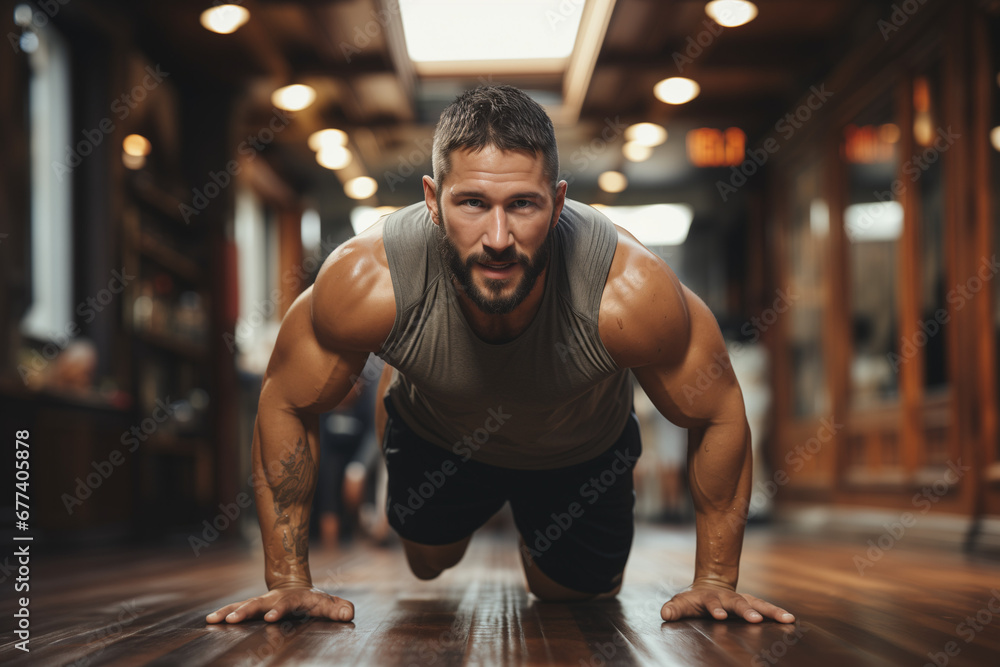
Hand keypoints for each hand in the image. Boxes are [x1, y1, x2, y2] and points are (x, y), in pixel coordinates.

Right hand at [206, 585, 353, 623]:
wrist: (295, 586)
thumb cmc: (314, 601)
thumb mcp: (328, 604)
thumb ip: (339, 608)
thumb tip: (348, 613)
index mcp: (293, 598)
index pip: (285, 604)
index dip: (279, 610)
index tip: (270, 618)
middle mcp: (273, 599)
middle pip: (257, 603)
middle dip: (245, 611)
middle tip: (232, 619)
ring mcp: (261, 602)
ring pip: (242, 605)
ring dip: (228, 611)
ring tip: (213, 619)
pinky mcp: (251, 607)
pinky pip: (235, 609)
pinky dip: (223, 613)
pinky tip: (209, 620)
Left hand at [660, 582, 793, 623]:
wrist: (709, 587)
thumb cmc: (693, 600)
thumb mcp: (680, 603)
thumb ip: (674, 609)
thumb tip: (665, 614)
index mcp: (709, 598)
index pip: (712, 603)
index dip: (715, 609)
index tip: (719, 616)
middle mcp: (728, 597)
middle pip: (738, 603)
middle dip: (746, 611)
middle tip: (755, 619)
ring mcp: (741, 600)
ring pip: (757, 603)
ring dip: (770, 611)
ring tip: (786, 619)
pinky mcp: (752, 604)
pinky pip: (766, 608)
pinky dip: (777, 613)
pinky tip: (791, 619)